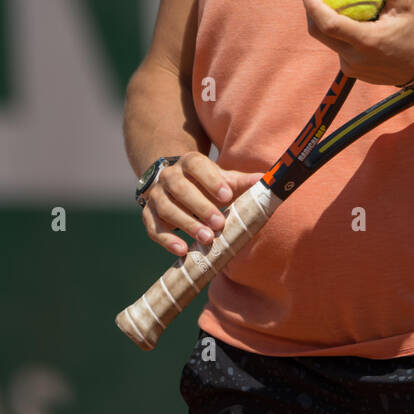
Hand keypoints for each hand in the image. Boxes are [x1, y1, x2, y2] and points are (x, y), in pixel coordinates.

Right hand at [139, 153, 261, 258]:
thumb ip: (242, 181)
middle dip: (200, 206)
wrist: (177, 184)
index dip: (211, 180)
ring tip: (206, 239)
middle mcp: (169, 176)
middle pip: (180, 188)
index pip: (197, 166)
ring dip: (186, 224)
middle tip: (218, 224)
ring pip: (166, 208)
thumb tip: (265, 179)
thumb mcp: (224, 180)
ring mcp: (156, 195)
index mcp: (189, 162)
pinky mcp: (148, 215)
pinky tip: (182, 251)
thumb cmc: (208, 184)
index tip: (227, 196)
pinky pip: (153, 228)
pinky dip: (166, 240)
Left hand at [300, 0, 413, 87]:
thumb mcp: (408, 4)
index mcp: (366, 42)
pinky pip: (341, 50)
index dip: (312, 6)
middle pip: (320, 34)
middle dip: (310, 12)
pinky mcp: (355, 74)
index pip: (328, 24)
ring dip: (327, 23)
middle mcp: (355, 58)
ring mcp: (354, 69)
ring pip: (330, 42)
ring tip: (328, 2)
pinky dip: (341, 35)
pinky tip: (346, 19)